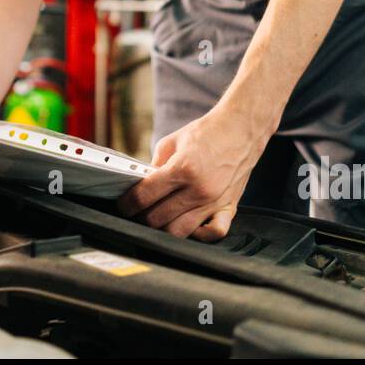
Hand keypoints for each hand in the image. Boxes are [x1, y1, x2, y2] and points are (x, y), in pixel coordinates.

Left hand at [117, 107, 270, 241]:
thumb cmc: (207, 133)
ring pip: (179, 232)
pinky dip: (199, 235)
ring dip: (163, 228)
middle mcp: (199, 189)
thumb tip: (140, 187)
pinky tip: (190, 225)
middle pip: (157, 219)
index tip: (123, 206)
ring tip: (158, 218)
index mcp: (182, 168)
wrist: (240, 129)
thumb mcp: (172, 142)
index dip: (127, 204)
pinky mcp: (229, 207)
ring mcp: (214, 201)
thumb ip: (154, 166)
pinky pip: (214, 234)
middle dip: (141, 216)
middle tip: (137, 211)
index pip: (144, 196)